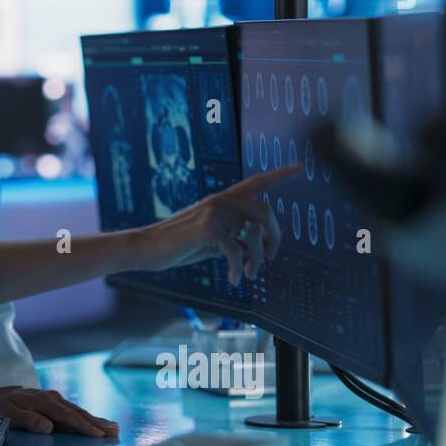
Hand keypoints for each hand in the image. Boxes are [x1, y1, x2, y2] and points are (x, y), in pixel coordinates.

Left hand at [0, 386, 118, 437]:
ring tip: (113, 427)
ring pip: (79, 411)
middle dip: (96, 423)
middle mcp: (52, 398)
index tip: (96, 434)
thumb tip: (47, 426)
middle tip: (113, 431)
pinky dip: (89, 418)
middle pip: (77, 413)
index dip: (82, 425)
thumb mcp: (7, 414)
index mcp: (42, 401)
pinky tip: (100, 423)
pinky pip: (75, 411)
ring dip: (96, 420)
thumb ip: (27, 419)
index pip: (66, 415)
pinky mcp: (58, 403)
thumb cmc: (4, 406)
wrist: (1, 393)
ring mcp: (56, 400)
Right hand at [141, 165, 297, 284]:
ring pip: (254, 234)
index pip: (255, 182)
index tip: (299, 166)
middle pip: (266, 211)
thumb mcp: (210, 238)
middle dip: (275, 237)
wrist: (145, 248)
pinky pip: (236, 251)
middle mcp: (220, 200)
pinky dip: (237, 269)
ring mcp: (213, 211)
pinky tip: (232, 279)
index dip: (279, 174)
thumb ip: (232, 234)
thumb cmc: (177, 245)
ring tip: (249, 273)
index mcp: (221, 200)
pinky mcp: (207, 227)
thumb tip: (255, 246)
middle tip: (271, 257)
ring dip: (257, 259)